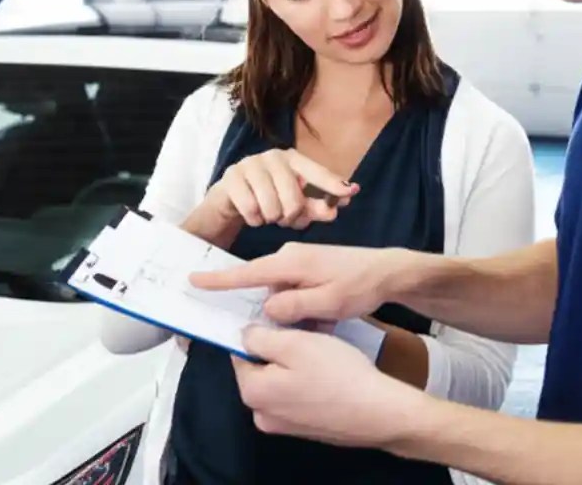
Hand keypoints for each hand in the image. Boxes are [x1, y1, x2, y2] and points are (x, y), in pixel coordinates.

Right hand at [190, 242, 413, 323]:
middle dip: (279, 312)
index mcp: (289, 262)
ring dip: (298, 312)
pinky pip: (295, 290)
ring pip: (282, 294)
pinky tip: (328, 315)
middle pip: (265, 290)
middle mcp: (289, 257)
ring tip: (327, 320)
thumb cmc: (359, 285)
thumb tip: (266, 309)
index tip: (193, 279)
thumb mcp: (327, 303)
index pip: (246, 273)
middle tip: (309, 323)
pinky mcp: (309, 266)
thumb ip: (292, 308)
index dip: (219, 280)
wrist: (388, 270)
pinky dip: (307, 306)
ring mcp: (299, 260)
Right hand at [203, 148, 358, 229]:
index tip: (350, 192)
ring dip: (270, 219)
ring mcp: (250, 164)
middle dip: (290, 217)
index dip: (333, 184)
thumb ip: (316, 208)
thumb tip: (335, 210)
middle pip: (294, 199)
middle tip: (283, 219)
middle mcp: (273, 156)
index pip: (317, 172)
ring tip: (266, 214)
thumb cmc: (267, 201)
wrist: (227, 201)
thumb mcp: (294, 206)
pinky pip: (251, 210)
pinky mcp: (231, 177)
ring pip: (272, 207)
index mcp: (293, 159)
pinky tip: (252, 215)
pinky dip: (254, 220)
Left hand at [233, 326, 425, 447]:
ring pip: (282, 381)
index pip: (240, 353)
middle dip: (280, 350)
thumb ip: (260, 337)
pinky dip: (309, 382)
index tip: (281, 322)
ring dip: (296, 364)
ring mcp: (285, 426)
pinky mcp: (307, 429)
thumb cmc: (337, 374)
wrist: (380, 413)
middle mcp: (262, 415)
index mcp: (252, 393)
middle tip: (308, 335)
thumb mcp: (295, 343)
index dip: (260, 332)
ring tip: (324, 351)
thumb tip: (245, 335)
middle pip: (261, 369)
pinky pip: (299, 396)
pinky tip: (331, 372)